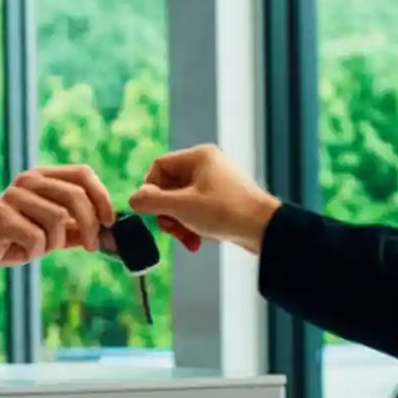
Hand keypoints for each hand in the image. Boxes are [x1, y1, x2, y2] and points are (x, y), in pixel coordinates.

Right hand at [0, 165, 115, 291]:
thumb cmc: (12, 240)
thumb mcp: (51, 235)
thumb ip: (77, 231)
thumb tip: (112, 235)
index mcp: (43, 177)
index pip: (82, 174)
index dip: (102, 196)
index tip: (109, 222)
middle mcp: (28, 180)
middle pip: (76, 197)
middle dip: (90, 226)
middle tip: (90, 247)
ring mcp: (13, 195)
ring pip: (58, 220)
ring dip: (54, 243)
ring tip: (38, 248)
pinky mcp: (1, 215)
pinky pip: (36, 238)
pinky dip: (35, 252)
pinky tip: (20, 251)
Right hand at [128, 144, 281, 254]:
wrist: (265, 229)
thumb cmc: (224, 212)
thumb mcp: (181, 207)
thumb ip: (152, 202)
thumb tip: (132, 200)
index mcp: (198, 156)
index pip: (158, 167)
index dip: (150, 189)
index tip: (152, 211)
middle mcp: (207, 164)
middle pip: (169, 186)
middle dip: (166, 211)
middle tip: (170, 229)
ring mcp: (216, 182)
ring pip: (181, 201)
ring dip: (178, 222)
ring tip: (186, 238)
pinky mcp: (223, 199)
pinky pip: (196, 209)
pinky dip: (192, 225)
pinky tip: (197, 240)